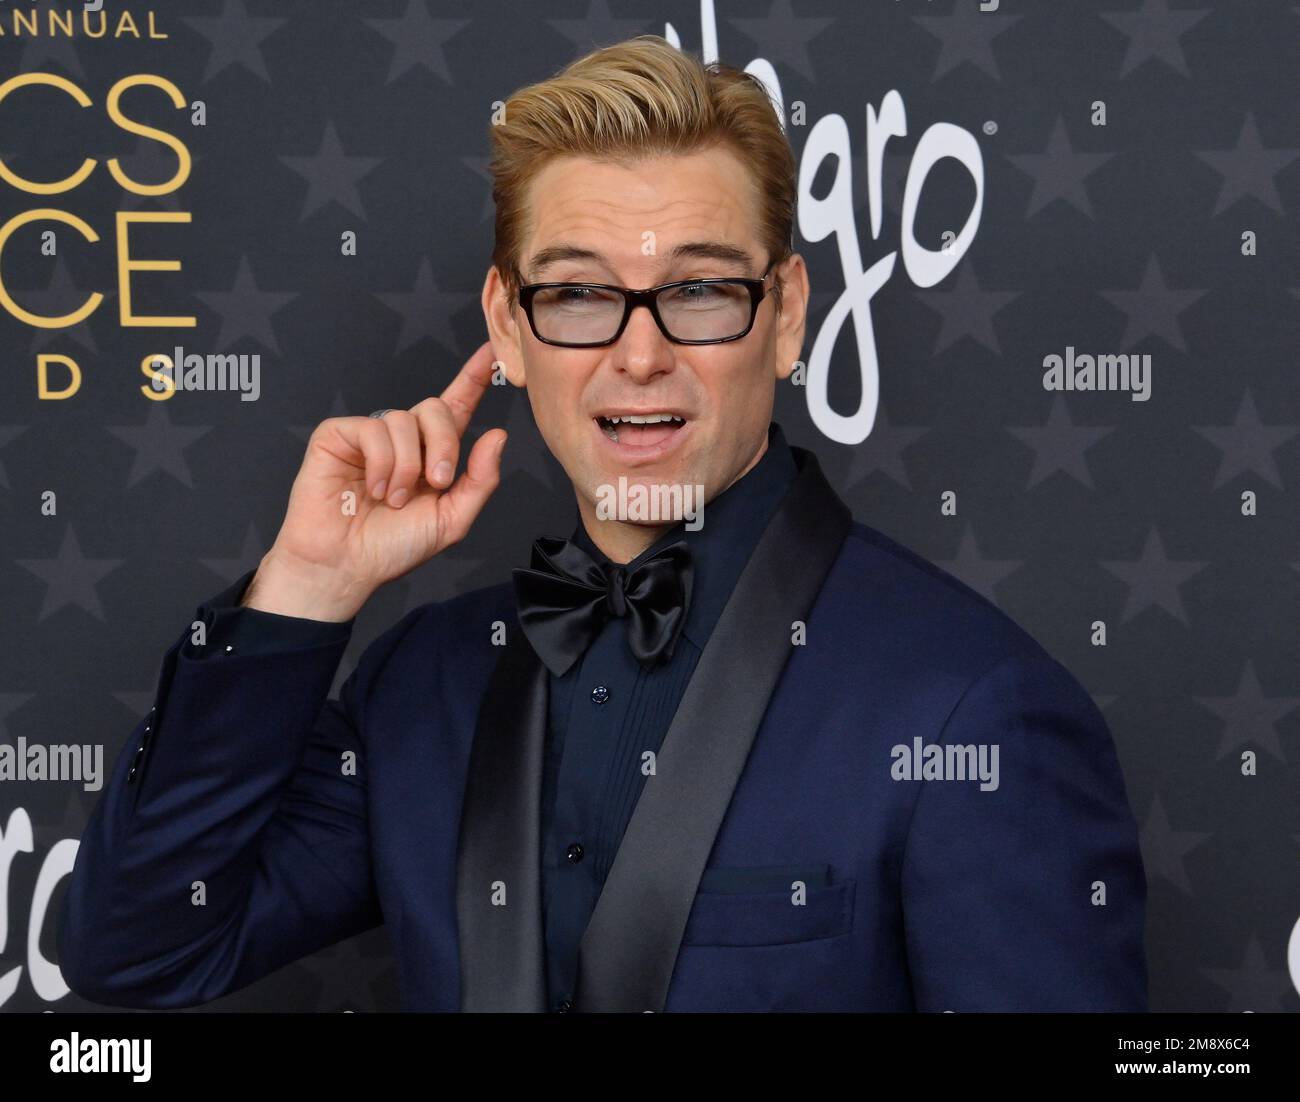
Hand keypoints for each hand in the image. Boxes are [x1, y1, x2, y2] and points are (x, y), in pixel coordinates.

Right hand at [243, 341, 506, 620]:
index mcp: (432, 454)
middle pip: (436, 408)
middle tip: (435, 483)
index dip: (474, 379)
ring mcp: (369, 435)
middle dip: (443, 445)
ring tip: (394, 498)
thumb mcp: (451, 519)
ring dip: (408, 465)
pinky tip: (375, 488)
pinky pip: (373, 428)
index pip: (457, 407)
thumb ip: (480, 479)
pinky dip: (382, 462)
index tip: (494, 354)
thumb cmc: (393, 548)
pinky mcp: (338, 435)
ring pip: (404, 419)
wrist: (346, 566)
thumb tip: (498, 435)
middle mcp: (402, 440)